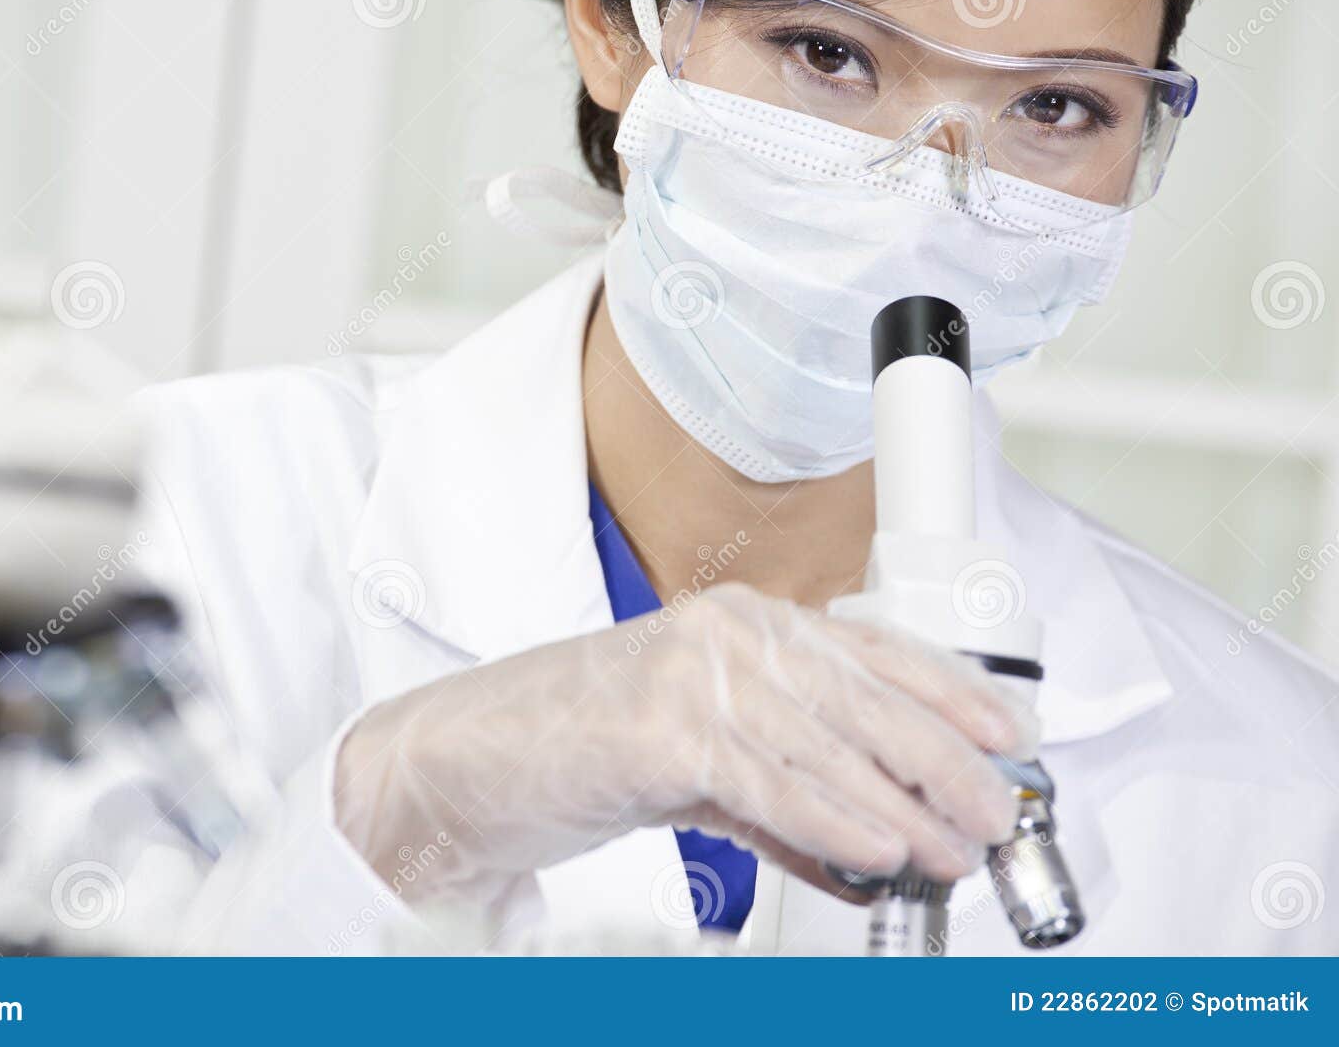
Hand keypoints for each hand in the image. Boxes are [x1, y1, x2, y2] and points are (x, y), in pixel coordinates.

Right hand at [334, 582, 1036, 904]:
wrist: (470, 757)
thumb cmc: (583, 746)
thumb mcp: (705, 766)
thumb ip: (788, 800)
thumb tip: (877, 852)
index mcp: (746, 623)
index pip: (874, 647)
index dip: (950, 692)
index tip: (1007, 737)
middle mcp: (729, 633)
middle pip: (868, 698)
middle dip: (946, 764)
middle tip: (995, 816)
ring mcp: (692, 672)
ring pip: (829, 746)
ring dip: (904, 808)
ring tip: (953, 853)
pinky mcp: (660, 727)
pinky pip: (769, 783)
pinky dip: (832, 822)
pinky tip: (879, 851)